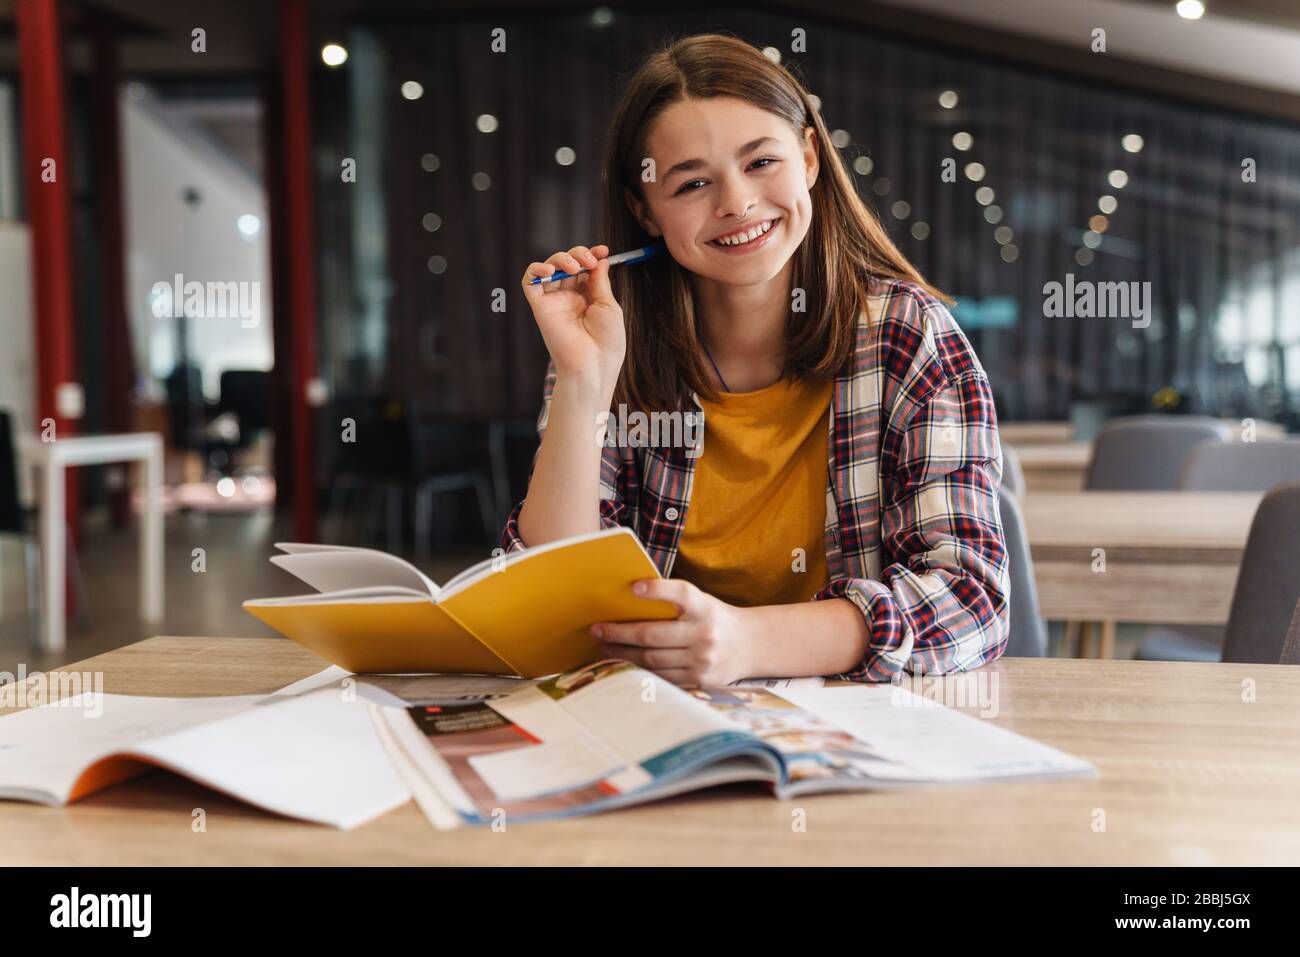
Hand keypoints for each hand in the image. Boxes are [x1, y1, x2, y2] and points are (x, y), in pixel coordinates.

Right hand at [521, 244, 624, 387]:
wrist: (593, 364)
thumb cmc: (606, 341)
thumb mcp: (609, 306)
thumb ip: (600, 281)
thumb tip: (600, 260)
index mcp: (588, 298)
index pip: (584, 268)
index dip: (592, 255)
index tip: (603, 250)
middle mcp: (569, 298)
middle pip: (567, 264)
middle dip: (578, 254)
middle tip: (589, 260)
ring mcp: (554, 301)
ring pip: (550, 267)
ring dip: (561, 258)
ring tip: (575, 266)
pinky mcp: (540, 307)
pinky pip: (530, 282)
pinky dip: (536, 270)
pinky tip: (551, 270)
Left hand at [589, 579, 752, 687]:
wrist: (752, 645)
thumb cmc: (715, 618)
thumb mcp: (703, 602)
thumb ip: (674, 603)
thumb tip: (627, 600)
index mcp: (705, 607)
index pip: (681, 593)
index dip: (657, 589)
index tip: (633, 588)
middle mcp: (705, 633)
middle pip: (653, 635)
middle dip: (619, 633)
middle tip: (596, 631)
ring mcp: (702, 660)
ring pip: (652, 659)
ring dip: (623, 655)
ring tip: (603, 649)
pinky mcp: (699, 680)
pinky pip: (662, 677)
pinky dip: (639, 671)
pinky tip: (623, 665)